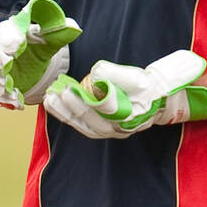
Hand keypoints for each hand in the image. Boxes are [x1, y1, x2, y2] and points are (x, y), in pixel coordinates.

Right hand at [0, 0, 80, 109]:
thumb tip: (72, 26)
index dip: (9, 36)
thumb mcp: (49, 38)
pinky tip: (15, 101)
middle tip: (4, 64)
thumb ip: (58, 31)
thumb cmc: (37, 45)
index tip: (19, 42)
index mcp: (8, 32)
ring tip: (8, 88)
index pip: (3, 31)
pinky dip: (4, 98)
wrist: (32, 61)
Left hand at [43, 50, 206, 138]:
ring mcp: (111, 132)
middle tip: (57, 91)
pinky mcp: (104, 130)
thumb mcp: (136, 77)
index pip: (106, 109)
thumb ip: (115, 75)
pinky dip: (68, 117)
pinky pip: (83, 127)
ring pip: (85, 126)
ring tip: (50, 99)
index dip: (87, 99)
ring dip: (65, 113)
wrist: (156, 101)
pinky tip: (56, 106)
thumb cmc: (146, 88)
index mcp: (130, 115)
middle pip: (92, 121)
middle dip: (71, 106)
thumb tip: (95, 74)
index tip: (70, 87)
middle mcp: (120, 128)